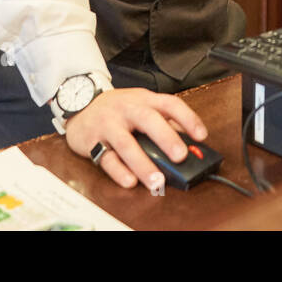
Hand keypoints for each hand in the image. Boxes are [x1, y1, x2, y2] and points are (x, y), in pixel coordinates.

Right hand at [62, 87, 207, 190]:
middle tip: (180, 156)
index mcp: (144, 100)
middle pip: (148, 120)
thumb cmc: (117, 109)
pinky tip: (130, 181)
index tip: (201, 135)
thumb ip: (163, 122)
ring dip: (143, 163)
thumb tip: (188, 144)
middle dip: (166, 138)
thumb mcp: (141, 106)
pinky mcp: (93, 141)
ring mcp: (108, 124)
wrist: (79, 104)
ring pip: (126, 143)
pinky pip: (106, 158)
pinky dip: (119, 171)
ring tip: (157, 180)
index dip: (188, 118)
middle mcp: (127, 109)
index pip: (170, 104)